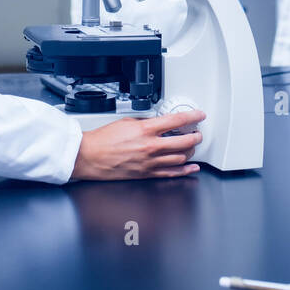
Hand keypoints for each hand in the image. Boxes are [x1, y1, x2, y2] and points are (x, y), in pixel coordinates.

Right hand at [70, 110, 204, 180]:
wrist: (91, 156)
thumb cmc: (103, 140)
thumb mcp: (126, 121)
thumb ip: (145, 122)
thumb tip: (157, 123)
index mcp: (146, 130)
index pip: (177, 121)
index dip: (193, 117)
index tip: (199, 116)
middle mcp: (151, 146)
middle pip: (185, 141)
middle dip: (195, 136)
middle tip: (198, 133)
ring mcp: (150, 162)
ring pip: (181, 157)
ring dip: (191, 151)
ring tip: (192, 147)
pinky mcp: (147, 173)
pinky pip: (172, 173)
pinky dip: (185, 170)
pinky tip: (191, 167)